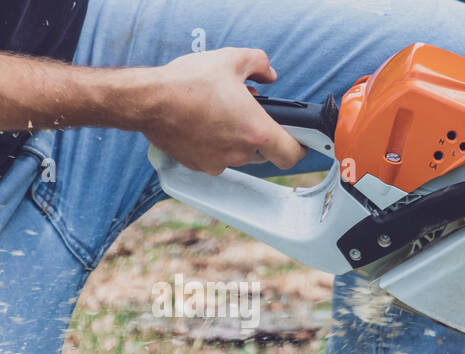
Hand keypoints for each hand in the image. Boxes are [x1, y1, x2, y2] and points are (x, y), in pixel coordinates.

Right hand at [139, 48, 306, 173]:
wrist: (147, 100)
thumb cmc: (187, 82)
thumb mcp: (231, 59)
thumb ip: (259, 63)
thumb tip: (269, 73)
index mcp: (256, 131)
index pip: (292, 155)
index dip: (299, 148)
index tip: (298, 141)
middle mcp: (241, 152)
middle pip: (265, 152)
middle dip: (262, 135)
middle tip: (249, 113)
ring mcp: (220, 162)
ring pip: (241, 155)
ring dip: (238, 138)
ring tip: (222, 113)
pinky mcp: (200, 165)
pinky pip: (217, 158)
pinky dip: (216, 144)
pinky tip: (204, 124)